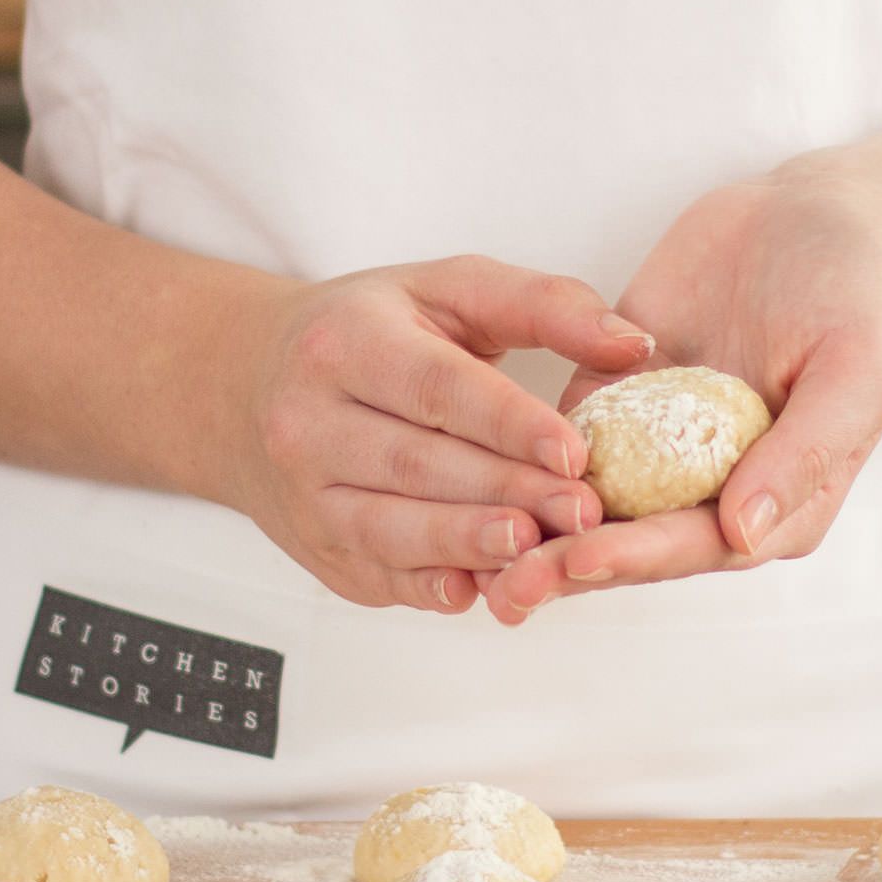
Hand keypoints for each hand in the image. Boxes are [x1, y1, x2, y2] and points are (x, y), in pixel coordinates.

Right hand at [226, 255, 654, 612]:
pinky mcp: (317, 549)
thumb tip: (634, 345)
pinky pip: (377, 575)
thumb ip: (545, 306)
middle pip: (417, 464)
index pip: (435, 387)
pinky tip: (482, 590)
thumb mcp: (448, 291)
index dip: (509, 423)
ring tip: (537, 551)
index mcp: (346, 342)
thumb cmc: (375, 333)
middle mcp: (309, 420)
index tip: (576, 452)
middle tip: (584, 512)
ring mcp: (305, 494)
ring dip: (468, 545)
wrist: (247, 387)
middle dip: (506, 492)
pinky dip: (431, 587)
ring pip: (390, 528)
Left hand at [481, 162, 881, 623]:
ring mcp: (663, 454)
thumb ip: (804, 454)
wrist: (813, 214)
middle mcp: (715, 493)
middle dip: (572, 566)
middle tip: (507, 584)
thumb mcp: (856, 371)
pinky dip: (524, 472)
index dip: (638, 556)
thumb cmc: (855, 295)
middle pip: (636, 544)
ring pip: (593, 511)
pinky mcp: (618, 408)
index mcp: (780, 504)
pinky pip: (568, 447)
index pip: (700, 546)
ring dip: (539, 536)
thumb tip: (745, 535)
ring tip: (477, 560)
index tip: (579, 560)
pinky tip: (472, 488)